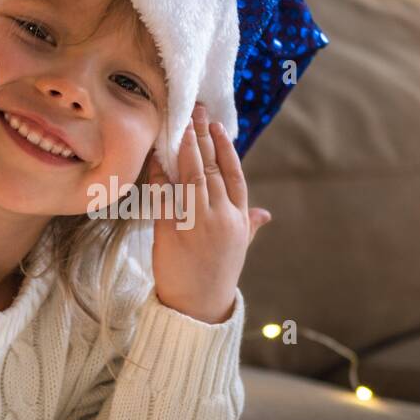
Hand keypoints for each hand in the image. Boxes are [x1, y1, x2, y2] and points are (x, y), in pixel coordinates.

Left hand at [146, 103, 269, 323]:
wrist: (198, 306)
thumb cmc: (218, 275)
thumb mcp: (239, 248)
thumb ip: (249, 226)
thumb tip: (264, 214)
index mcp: (239, 219)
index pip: (235, 175)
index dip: (227, 148)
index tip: (218, 127)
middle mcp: (221, 218)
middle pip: (214, 169)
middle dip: (203, 138)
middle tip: (195, 112)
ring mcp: (197, 224)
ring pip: (193, 177)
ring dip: (186, 149)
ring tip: (180, 126)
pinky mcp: (172, 231)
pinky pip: (165, 196)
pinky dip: (160, 175)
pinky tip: (156, 158)